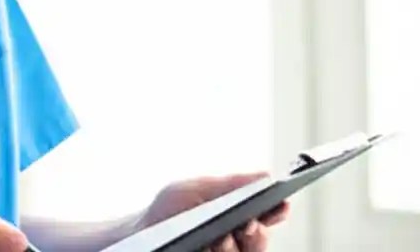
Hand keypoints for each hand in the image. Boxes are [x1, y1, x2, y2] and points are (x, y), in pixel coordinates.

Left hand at [134, 173, 290, 251]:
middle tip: (248, 224)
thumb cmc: (166, 212)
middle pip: (260, 243)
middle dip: (257, 234)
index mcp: (237, 217)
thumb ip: (228, 185)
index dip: (276, 211)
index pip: (266, 216)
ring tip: (220, 237)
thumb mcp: (193, 191)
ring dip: (233, 248)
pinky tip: (209, 245)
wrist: (138, 239)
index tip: (280, 204)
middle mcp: (235, 242)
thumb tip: (267, 175)